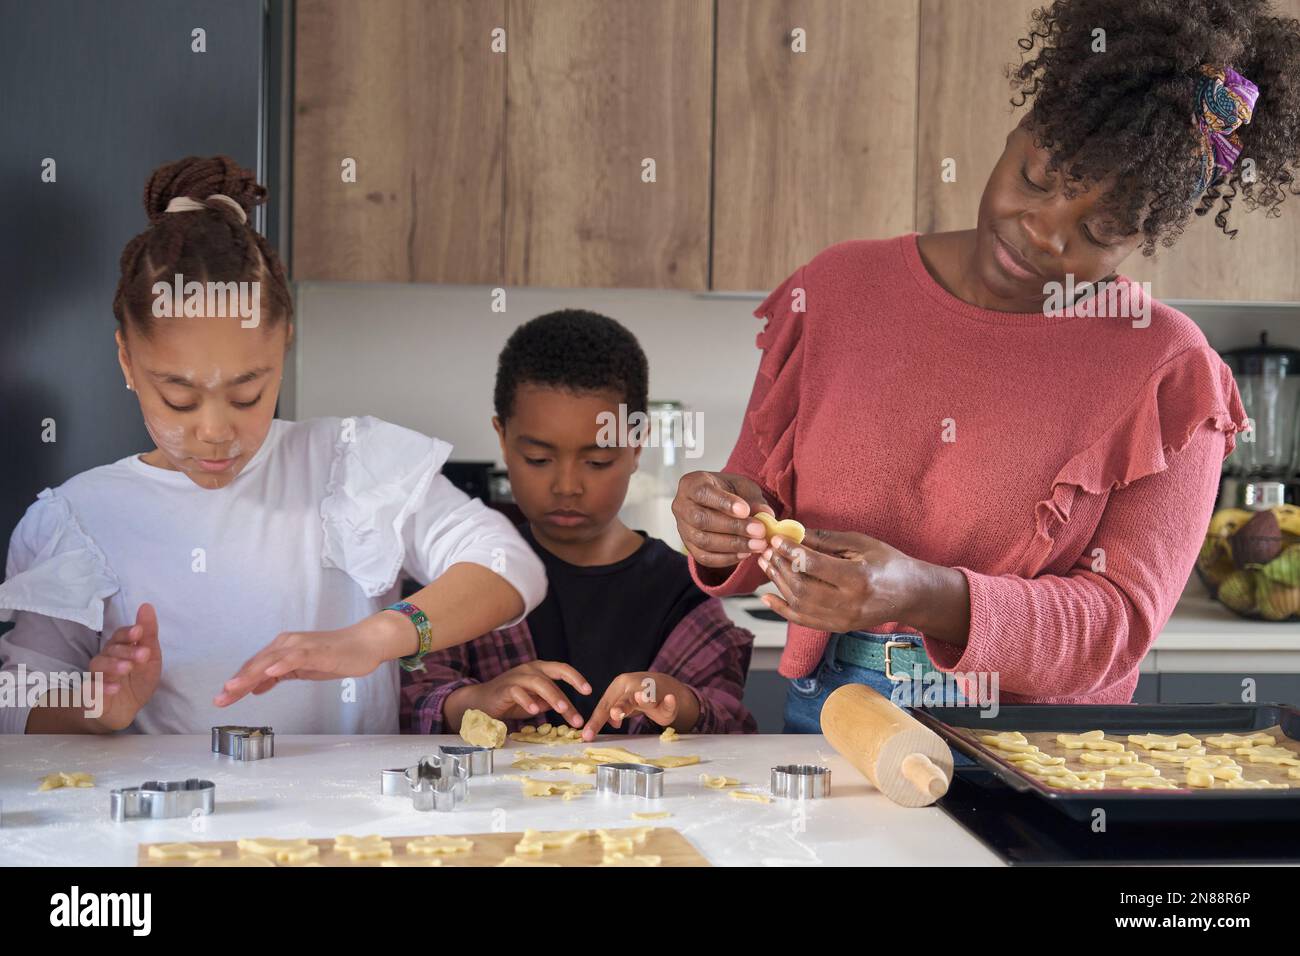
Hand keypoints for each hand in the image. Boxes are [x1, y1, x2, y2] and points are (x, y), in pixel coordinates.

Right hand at [88, 603, 161, 730]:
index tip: (139, 631)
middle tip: (143, 655)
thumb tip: (147, 606)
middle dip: (127, 650)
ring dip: (113, 665)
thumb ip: (149, 634)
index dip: (128, 632)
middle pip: (111, 649)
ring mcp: (97, 676)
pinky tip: (114, 688)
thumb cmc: (138, 680)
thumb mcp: (150, 658)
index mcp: (120, 648)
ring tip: (127, 668)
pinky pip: (90, 689)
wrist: (127, 710)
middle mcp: (106, 659)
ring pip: (97, 665)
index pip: (120, 635)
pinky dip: (100, 688)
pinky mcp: (91, 695)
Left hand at [214, 611, 413, 706]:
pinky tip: (271, 673)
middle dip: (238, 682)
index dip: (238, 682)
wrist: (364, 643)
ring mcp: (302, 646)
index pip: (255, 667)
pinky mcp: (317, 651)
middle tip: (220, 699)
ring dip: (252, 674)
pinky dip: (282, 664)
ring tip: (235, 688)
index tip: (222, 699)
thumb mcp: (303, 669)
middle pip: (257, 664)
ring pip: (271, 661)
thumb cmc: (336, 655)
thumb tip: (256, 686)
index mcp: (283, 649)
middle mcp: (288, 644)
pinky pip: (296, 657)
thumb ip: (280, 675)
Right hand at [451, 661, 591, 725]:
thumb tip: (567, 708)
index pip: (562, 669)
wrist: (481, 702)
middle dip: (567, 694)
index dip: (576, 678)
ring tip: (562, 710)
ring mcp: (516, 677)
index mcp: (540, 670)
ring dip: (552, 696)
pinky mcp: (504, 688)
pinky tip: (534, 711)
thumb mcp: (535, 702)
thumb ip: (549, 702)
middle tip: (577, 713)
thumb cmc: (510, 701)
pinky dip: (527, 700)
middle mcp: (530, 669)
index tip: (588, 691)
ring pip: (538, 682)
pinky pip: (518, 691)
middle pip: (553, 675)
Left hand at [584, 671, 697, 738]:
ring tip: (642, 697)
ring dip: (644, 697)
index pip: (605, 706)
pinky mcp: (667, 698)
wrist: (664, 685)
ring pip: (646, 696)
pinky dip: (669, 702)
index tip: (587, 735)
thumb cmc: (637, 697)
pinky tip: (670, 699)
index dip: (596, 721)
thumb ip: (612, 714)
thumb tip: (611, 723)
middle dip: (619, 707)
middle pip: (624, 700)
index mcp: (618, 687)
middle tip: (614, 713)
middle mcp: (633, 685)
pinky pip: (667, 702)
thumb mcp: (622, 704)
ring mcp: (651, 690)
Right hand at [672, 471, 774, 571]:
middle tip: (759, 531)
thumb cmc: (729, 492)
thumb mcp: (743, 487)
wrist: (718, 504)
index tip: (745, 510)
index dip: (724, 503)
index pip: (703, 493)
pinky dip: (727, 558)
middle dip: (733, 527)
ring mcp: (682, 529)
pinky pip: (705, 557)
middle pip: (702, 520)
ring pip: (703, 541)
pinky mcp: (689, 547)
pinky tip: (745, 553)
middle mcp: (682, 506)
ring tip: (757, 544)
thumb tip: (767, 515)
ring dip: (733, 545)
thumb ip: (753, 499)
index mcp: (692, 484)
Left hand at [757, 528, 921, 632]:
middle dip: (780, 566)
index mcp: (858, 578)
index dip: (790, 551)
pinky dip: (782, 610)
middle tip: (767, 550)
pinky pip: (804, 621)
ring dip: (778, 583)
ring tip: (767, 565)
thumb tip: (796, 533)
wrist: (911, 595)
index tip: (777, 539)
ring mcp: (843, 619)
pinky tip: (768, 596)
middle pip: (802, 586)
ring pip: (799, 604)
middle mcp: (849, 603)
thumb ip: (828, 540)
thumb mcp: (862, 544)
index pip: (813, 565)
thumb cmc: (889, 564)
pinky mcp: (839, 628)